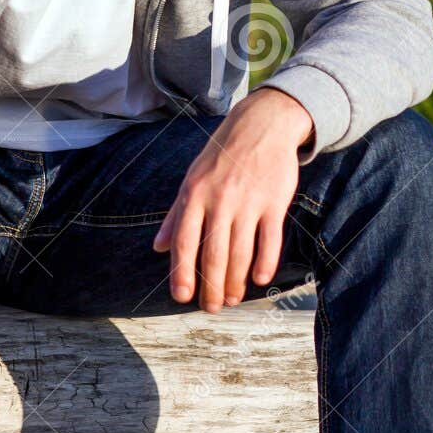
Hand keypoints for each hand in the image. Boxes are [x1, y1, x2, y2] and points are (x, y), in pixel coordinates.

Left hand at [153, 89, 314, 311]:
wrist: (262, 125)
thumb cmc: (222, 154)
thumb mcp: (192, 178)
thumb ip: (176, 215)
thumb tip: (157, 247)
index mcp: (194, 195)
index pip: (184, 242)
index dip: (182, 273)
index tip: (182, 297)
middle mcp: (219, 200)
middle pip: (213, 254)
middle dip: (211, 287)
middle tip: (212, 308)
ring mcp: (248, 202)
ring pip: (240, 252)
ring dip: (236, 281)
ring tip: (233, 299)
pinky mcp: (274, 202)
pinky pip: (269, 240)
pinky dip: (265, 263)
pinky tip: (259, 280)